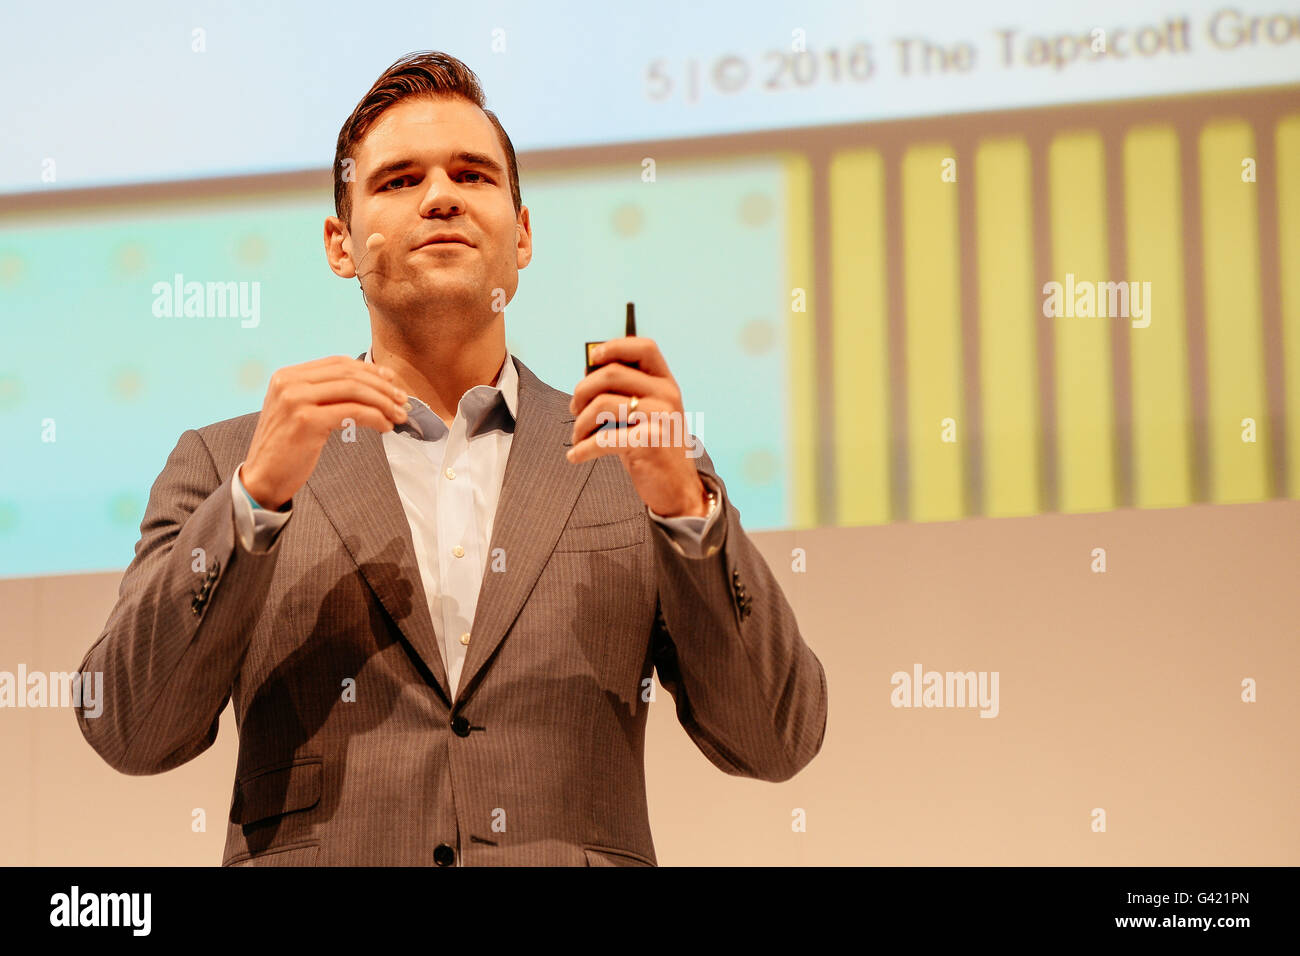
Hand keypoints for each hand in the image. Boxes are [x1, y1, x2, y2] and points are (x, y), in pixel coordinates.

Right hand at [242, 356, 409, 509]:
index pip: (337, 362)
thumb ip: (323, 394)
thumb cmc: (287, 448)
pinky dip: (375, 417)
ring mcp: (296, 399)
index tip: (391, 380)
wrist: (263, 478)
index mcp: (287, 375)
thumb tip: (369, 384)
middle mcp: (289, 382)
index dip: (369, 369)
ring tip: (399, 415)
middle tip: (403, 400)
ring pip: (354, 390)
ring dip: (383, 402)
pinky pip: (352, 412)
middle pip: (349, 374)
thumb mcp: (299, 411)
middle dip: (382, 386)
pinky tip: (384, 427)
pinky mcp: (306, 420)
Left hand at [567, 337, 706, 516]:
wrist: (679, 488)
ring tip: (577, 437)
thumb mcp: (646, 414)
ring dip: (580, 423)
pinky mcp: (650, 442)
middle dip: (582, 391)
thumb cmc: (655, 449)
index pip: (644, 347)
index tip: (592, 357)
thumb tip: (587, 371)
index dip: (615, 346)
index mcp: (666, 383)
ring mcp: (661, 417)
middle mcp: (666, 395)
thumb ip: (624, 392)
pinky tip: (575, 456)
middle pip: (611, 373)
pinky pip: (603, 438)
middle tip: (574, 410)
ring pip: (602, 404)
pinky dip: (582, 448)